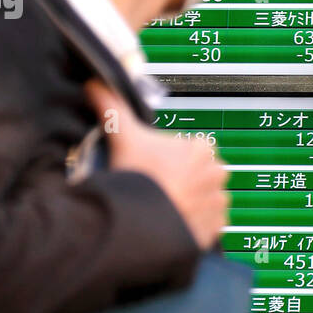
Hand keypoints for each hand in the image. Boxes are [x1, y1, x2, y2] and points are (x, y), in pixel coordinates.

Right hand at [84, 79, 228, 249]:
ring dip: (190, 202)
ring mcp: (217, 201)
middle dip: (181, 180)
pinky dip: (194, 223)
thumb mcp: (122, 136)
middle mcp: (216, 173)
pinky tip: (173, 221)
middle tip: (155, 188)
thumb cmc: (136, 179)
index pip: (188, 150)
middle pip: (197, 173)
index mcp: (201, 148)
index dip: (168, 159)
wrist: (141, 223)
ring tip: (163, 206)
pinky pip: (208, 223)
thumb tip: (96, 84)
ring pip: (204, 197)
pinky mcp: (215, 227)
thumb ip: (112, 107)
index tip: (153, 168)